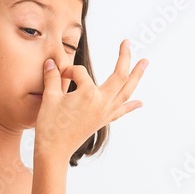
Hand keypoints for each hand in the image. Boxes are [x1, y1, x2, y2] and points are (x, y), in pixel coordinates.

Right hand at [34, 39, 147, 159]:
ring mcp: (104, 112)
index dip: (68, 71)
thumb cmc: (50, 125)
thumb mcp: (49, 98)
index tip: (58, 75)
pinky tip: (140, 103)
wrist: (54, 151)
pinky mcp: (102, 121)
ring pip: (126, 91)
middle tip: (127, 42)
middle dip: (124, 58)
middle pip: (119, 76)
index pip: (80, 73)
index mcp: (88, 94)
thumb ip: (53, 77)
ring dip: (136, 76)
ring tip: (145, 63)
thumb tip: (52, 63)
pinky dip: (130, 105)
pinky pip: (120, 111)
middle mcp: (101, 102)